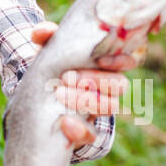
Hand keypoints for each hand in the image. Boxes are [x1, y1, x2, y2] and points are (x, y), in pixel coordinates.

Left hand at [31, 21, 130, 148]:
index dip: (121, 60)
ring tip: (60, 94)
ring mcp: (100, 108)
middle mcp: (108, 87)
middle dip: (94, 80)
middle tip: (66, 77)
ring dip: (87, 100)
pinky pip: (92, 134)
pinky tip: (64, 122)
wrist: (38, 97)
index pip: (128, 61)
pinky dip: (79, 129)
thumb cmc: (51, 67)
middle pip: (119, 84)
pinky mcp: (87, 129)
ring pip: (111, 107)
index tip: (100, 60)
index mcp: (105, 65)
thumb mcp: (47, 50)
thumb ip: (46, 37)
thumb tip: (42, 32)